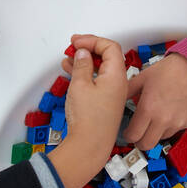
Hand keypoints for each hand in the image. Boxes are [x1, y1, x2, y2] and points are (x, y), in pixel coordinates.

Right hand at [48, 35, 127, 187]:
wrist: (89, 146)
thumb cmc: (88, 118)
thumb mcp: (80, 85)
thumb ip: (82, 65)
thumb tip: (83, 54)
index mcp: (117, 75)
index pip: (110, 47)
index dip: (92, 41)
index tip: (76, 42)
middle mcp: (119, 84)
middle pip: (107, 57)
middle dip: (89, 49)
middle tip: (72, 47)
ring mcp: (113, 94)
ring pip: (101, 70)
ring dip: (85, 62)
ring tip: (68, 59)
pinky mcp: (106, 104)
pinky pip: (98, 81)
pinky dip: (86, 74)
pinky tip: (71, 73)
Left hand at [123, 53, 186, 149]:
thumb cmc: (171, 70)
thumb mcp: (142, 77)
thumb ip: (127, 91)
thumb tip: (117, 99)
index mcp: (149, 108)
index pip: (133, 136)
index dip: (128, 136)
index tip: (128, 133)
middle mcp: (163, 118)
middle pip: (146, 145)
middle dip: (139, 142)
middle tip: (138, 135)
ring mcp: (177, 122)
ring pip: (161, 139)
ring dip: (155, 133)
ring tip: (155, 119)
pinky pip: (175, 131)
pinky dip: (169, 127)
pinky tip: (168, 114)